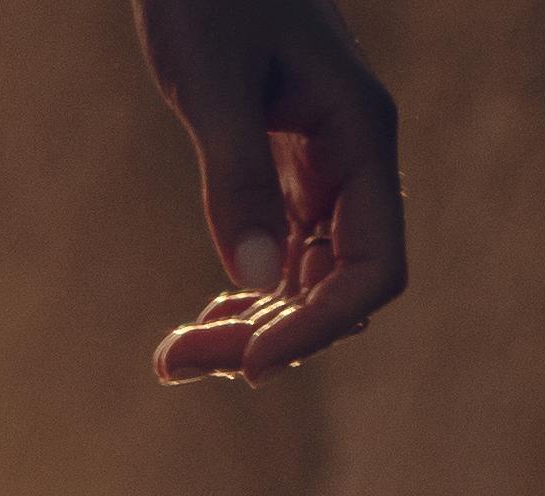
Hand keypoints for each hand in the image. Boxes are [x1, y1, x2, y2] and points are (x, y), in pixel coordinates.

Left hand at [136, 1, 404, 385]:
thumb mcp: (214, 84)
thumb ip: (238, 177)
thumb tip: (254, 279)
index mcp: (360, 135)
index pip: (374, 268)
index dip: (320, 327)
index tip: (249, 361)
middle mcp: (352, 160)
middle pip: (336, 290)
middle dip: (267, 337)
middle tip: (176, 359)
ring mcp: (320, 170)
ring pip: (305, 283)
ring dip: (248, 328)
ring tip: (170, 355)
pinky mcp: (284, 171)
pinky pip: (281, 257)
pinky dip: (244, 297)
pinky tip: (196, 321)